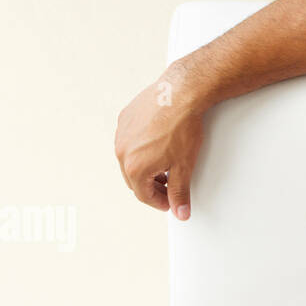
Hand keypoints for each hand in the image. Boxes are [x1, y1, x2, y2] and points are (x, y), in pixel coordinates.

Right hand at [114, 59, 207, 217]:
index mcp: (134, 167)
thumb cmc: (182, 128)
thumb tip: (180, 211)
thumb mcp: (184, 167)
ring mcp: (121, 133)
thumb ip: (180, 193)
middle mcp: (122, 151)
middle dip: (152, 187)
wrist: (180, 94)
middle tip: (169, 188)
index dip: (159, 202)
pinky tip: (158, 144)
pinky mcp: (125, 118)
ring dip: (145, 167)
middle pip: (134, 179)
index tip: (170, 203)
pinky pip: (130, 140)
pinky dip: (141, 148)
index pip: (144, 195)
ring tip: (165, 166)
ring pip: (130, 160)